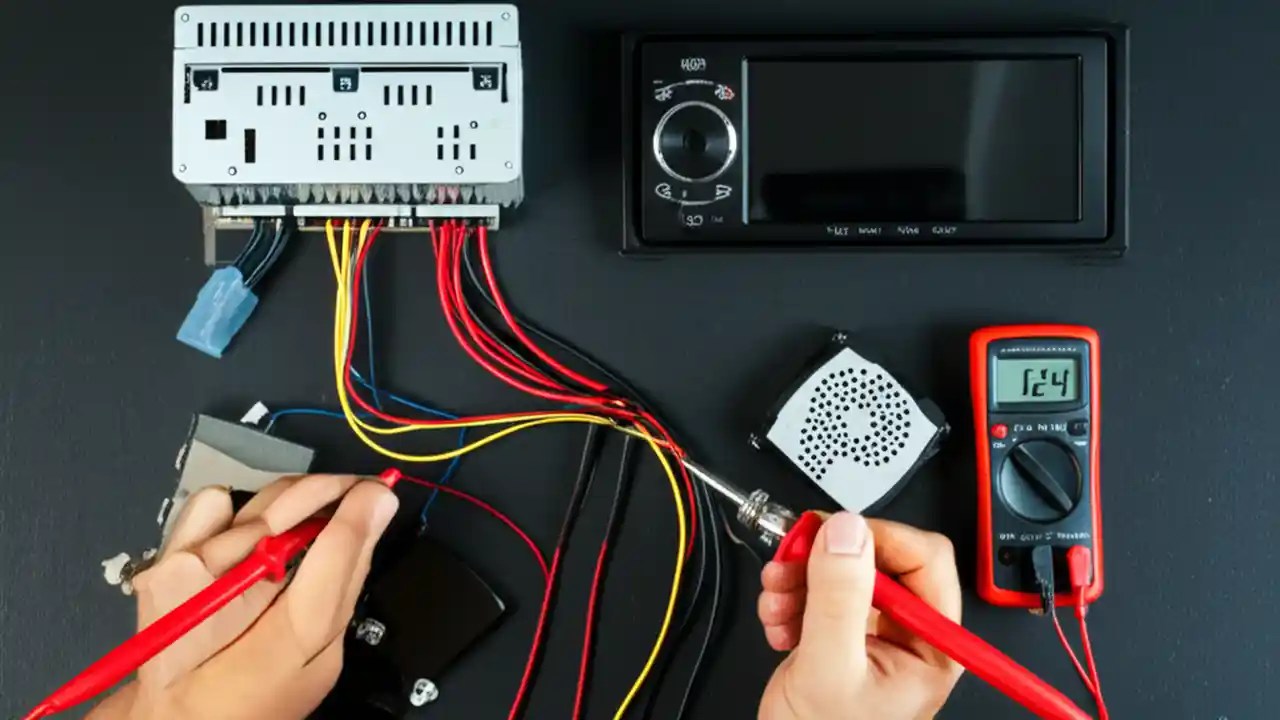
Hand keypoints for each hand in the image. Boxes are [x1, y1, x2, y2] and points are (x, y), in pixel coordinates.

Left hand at [88, 475, 398, 719]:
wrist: (180, 718)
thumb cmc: (258, 696)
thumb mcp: (321, 661)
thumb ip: (344, 585)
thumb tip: (373, 513)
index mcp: (272, 646)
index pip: (325, 552)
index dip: (358, 512)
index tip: (380, 492)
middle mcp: (217, 600)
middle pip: (286, 512)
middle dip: (331, 492)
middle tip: (361, 491)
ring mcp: (179, 574)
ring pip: (258, 504)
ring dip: (294, 503)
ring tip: (310, 524)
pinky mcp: (163, 561)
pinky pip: (212, 505)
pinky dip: (240, 510)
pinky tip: (255, 536)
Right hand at [757, 514, 963, 719]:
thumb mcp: (829, 669)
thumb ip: (838, 600)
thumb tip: (847, 531)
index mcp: (931, 645)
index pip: (925, 559)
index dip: (879, 539)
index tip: (833, 537)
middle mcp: (908, 635)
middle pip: (879, 560)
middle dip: (828, 560)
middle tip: (792, 562)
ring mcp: (873, 635)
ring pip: (844, 572)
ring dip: (801, 577)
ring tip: (776, 600)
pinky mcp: (841, 636)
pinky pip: (820, 592)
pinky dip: (791, 597)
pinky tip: (778, 621)